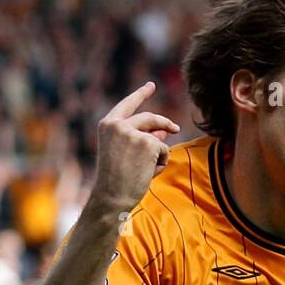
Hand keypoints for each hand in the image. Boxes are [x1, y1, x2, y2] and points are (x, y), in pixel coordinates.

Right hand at [90, 82, 178, 215]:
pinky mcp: (148, 143)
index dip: (141, 94)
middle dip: (165, 123)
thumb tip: (163, 131)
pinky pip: (164, 151)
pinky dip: (161, 163)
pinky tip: (147, 174)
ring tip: (144, 173)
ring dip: (158, 155)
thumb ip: (141, 140)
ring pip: (158, 138)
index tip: (151, 85)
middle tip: (176, 128)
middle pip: (149, 118)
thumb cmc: (115, 181)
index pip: (127, 105)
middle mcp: (119, 124)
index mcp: (108, 125)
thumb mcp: (125, 156)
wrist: (111, 198)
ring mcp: (134, 132)